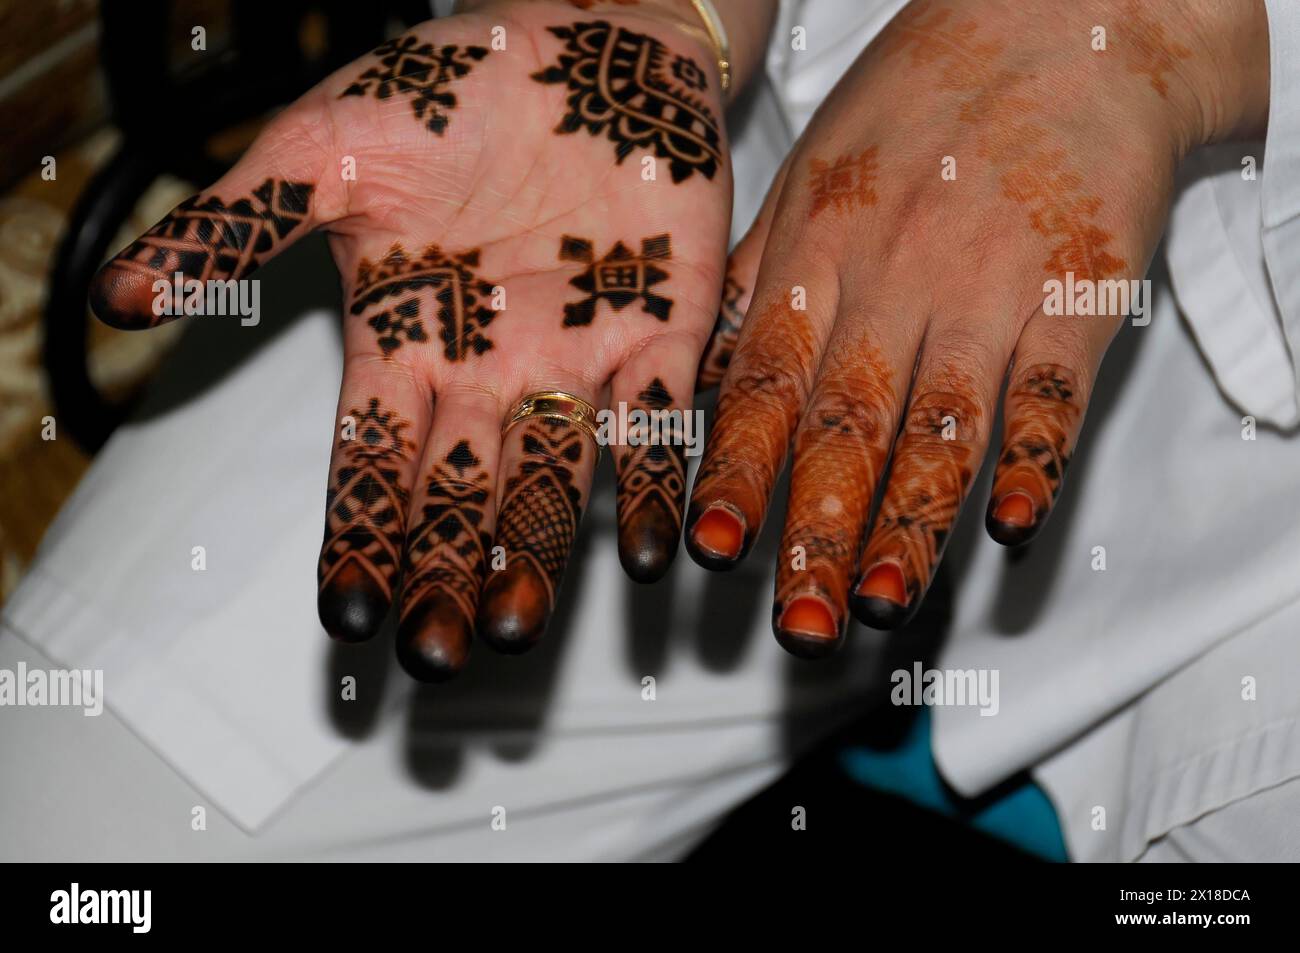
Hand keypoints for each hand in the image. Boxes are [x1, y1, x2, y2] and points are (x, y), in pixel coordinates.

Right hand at [89, 0, 761, 678]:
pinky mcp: (660, 335)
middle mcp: (487, 373)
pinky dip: (652, 482)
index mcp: (402, 343)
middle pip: (458, 494)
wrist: (581, 37)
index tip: (350, 612)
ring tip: (518, 623)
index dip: (359, 536)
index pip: (369, 462)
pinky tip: (652, 546)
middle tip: (433, 654)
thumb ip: (238, 227)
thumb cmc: (449, 89)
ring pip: (551, 479)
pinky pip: (658, 423)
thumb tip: (120, 300)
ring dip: (536, 553)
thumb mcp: (326, 152)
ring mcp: (575, 361)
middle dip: (444, 574)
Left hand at [685, 0, 1268, 655]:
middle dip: (816, 533)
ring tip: (885, 607)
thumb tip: (695, 383)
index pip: (764, 385)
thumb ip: (756, 288)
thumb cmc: (914, 109)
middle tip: (797, 625)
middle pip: (845, 425)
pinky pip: (1055, 384)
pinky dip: (1037, 456)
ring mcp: (989, 283)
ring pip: (943, 422)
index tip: (713, 549)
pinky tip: (1018, 525)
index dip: (735, 472)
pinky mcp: (1078, 289)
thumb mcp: (804, 182)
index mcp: (816, 256)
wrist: (1054, 23)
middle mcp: (893, 278)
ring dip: (914, 523)